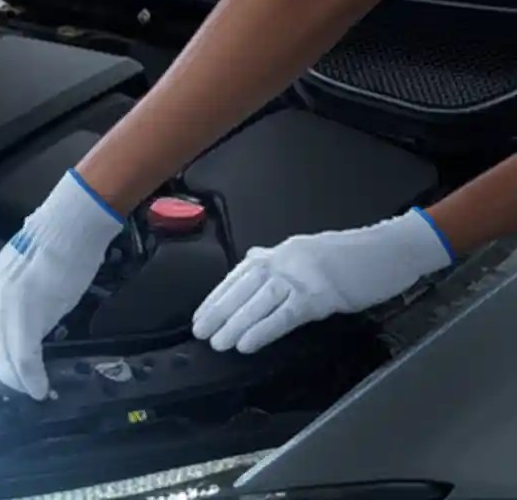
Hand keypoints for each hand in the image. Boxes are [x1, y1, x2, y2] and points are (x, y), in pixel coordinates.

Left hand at [0, 170, 122, 400]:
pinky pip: (23, 359)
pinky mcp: (29, 316)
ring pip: (0, 361)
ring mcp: (6, 309)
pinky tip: (39, 389)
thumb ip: (13, 299)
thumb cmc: (53, 247)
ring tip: (26, 393)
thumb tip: (21, 323)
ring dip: (14, 384)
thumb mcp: (20, 276)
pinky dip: (30, 380)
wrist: (68, 228)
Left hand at [193, 208, 454, 353]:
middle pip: (243, 288)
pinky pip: (285, 315)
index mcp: (282, 251)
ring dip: (234, 324)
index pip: (240, 274)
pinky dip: (262, 331)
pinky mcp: (321, 295)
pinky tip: (246, 345)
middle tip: (200, 331)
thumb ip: (278, 256)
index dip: (217, 295)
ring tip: (217, 343)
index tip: (200, 314)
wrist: (394, 249)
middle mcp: (286, 260)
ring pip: (259, 303)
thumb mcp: (309, 250)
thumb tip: (253, 258)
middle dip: (218, 311)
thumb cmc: (356, 255)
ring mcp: (302, 277)